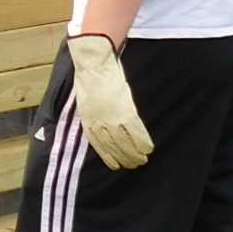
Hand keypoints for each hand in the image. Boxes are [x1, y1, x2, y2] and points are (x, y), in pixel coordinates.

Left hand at [69, 35, 152, 169]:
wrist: (94, 65)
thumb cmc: (88, 79)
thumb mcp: (84, 101)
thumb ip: (91, 115)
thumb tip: (99, 125)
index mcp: (88, 121)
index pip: (99, 146)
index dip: (108, 157)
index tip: (115, 165)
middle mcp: (99, 124)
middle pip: (113, 148)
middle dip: (124, 159)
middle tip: (134, 165)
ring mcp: (113, 119)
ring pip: (126, 144)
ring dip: (135, 154)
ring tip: (142, 159)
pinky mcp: (126, 113)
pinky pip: (136, 133)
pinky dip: (143, 142)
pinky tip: (148, 148)